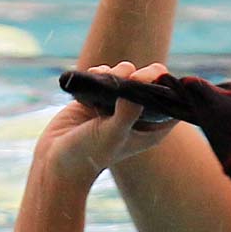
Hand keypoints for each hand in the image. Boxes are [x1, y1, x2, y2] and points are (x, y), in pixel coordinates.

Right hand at [37, 62, 177, 183]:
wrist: (56, 159)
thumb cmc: (89, 154)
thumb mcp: (113, 135)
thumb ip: (127, 112)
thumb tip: (137, 85)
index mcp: (153, 129)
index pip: (173, 102)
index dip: (169, 87)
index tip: (154, 80)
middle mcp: (139, 115)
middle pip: (152, 82)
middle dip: (142, 75)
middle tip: (131, 77)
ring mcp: (119, 104)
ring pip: (128, 74)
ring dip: (117, 72)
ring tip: (105, 84)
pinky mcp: (100, 97)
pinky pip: (106, 75)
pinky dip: (100, 73)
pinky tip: (93, 80)